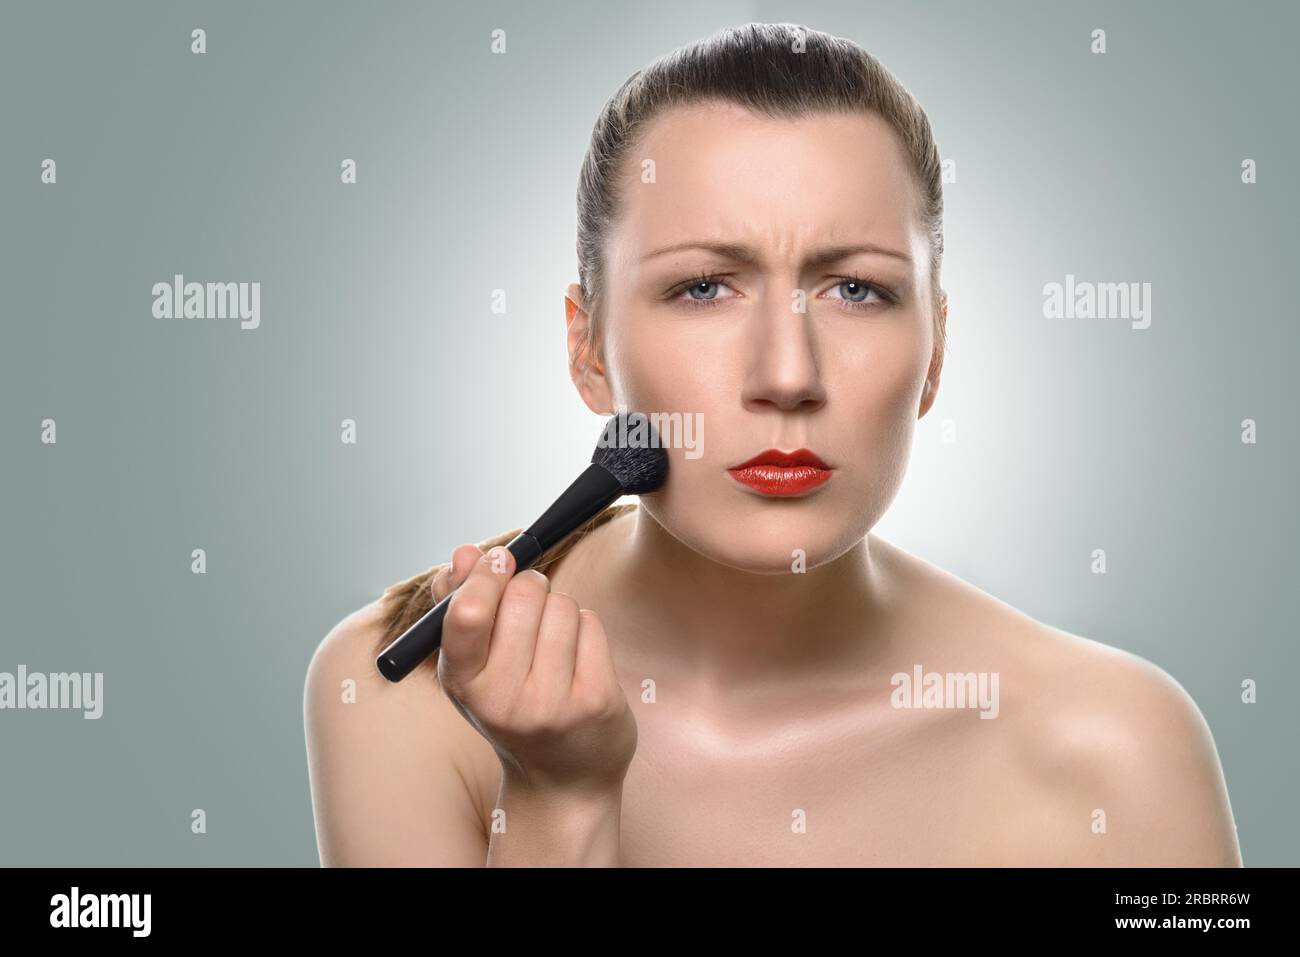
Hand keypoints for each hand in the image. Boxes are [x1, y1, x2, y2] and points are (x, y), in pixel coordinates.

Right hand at [433, 543, 637, 797]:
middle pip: (524, 594)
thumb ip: (459, 603)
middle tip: (530, 608)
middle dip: (530, 586)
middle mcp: (503, 700)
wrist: (562, 777)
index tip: (498, 561)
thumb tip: (464, 553)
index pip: (467, 614)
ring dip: (560, 610)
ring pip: (562, 605)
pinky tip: (577, 659)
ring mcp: (552, 703)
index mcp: (463, 684)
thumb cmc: (513, 706)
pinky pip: (592, 624)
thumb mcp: (473, 666)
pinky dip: (585, 629)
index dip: (485, 575)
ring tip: (553, 644)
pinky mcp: (595, 701)